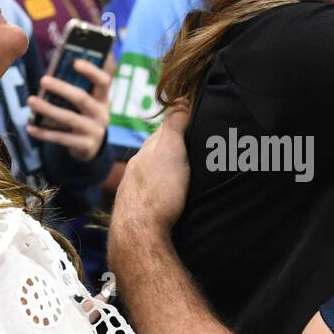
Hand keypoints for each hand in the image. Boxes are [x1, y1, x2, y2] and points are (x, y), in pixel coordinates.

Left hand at [26, 58, 111, 161]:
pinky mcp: (85, 146)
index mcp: (103, 99)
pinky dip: (44, 133)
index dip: (91, 71)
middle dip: (62, 88)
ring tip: (31, 100)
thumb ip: (74, 91)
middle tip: (43, 80)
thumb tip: (50, 77)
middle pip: (82, 98)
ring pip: (69, 118)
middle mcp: (101, 114)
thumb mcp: (87, 104)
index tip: (75, 62)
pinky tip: (30, 127)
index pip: (103, 82)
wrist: (92, 147)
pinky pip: (61, 138)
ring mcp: (94, 131)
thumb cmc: (83, 117)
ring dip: (48, 109)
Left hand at [109, 103, 189, 254]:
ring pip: (155, 172)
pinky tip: (171, 196)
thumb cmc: (158, 193)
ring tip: (187, 172)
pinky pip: (153, 191)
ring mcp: (135, 187)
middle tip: (197, 147)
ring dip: (169, 170)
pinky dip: (163, 189)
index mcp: (147, 151)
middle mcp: (137, 167)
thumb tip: (180, 99)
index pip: (165, 129)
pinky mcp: (138, 207)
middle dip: (175, 147)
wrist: (139, 234)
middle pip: (159, 151)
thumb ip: (174, 126)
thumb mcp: (170, 152)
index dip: (182, 122)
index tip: (198, 119)